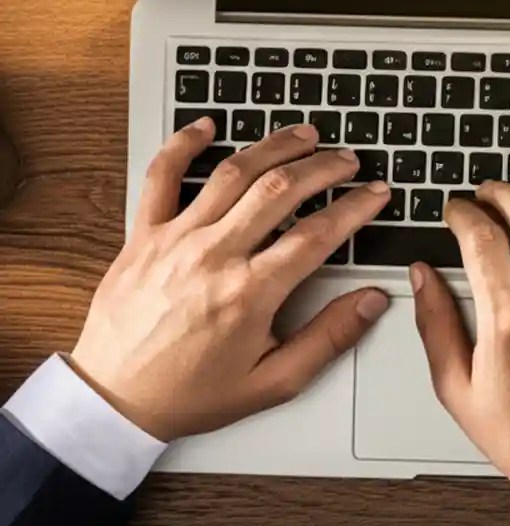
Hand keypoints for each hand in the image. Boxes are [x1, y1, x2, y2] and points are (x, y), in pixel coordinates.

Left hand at [69, 118, 390, 440]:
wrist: (116, 397)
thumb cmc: (193, 394)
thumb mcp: (274, 381)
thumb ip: (329, 338)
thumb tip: (371, 302)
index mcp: (250, 293)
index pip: (318, 233)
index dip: (356, 207)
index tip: (377, 194)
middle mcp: (214, 256)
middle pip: (281, 189)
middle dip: (323, 167)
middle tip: (348, 160)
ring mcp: (176, 239)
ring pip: (233, 173)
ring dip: (274, 146)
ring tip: (304, 135)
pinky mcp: (144, 235)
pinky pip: (161, 176)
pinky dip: (183, 145)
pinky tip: (207, 127)